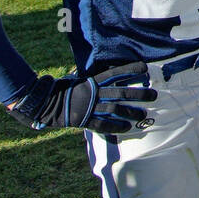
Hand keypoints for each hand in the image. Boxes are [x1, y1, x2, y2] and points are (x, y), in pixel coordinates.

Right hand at [6, 62, 157, 135]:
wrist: (43, 103)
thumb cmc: (62, 90)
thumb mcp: (78, 80)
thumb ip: (93, 80)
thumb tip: (107, 77)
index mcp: (92, 81)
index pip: (115, 73)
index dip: (130, 70)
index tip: (145, 68)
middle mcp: (94, 93)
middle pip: (121, 93)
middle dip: (139, 94)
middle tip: (154, 95)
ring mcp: (90, 107)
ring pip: (115, 109)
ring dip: (131, 112)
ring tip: (145, 114)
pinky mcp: (85, 120)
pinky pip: (103, 125)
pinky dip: (115, 127)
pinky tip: (127, 129)